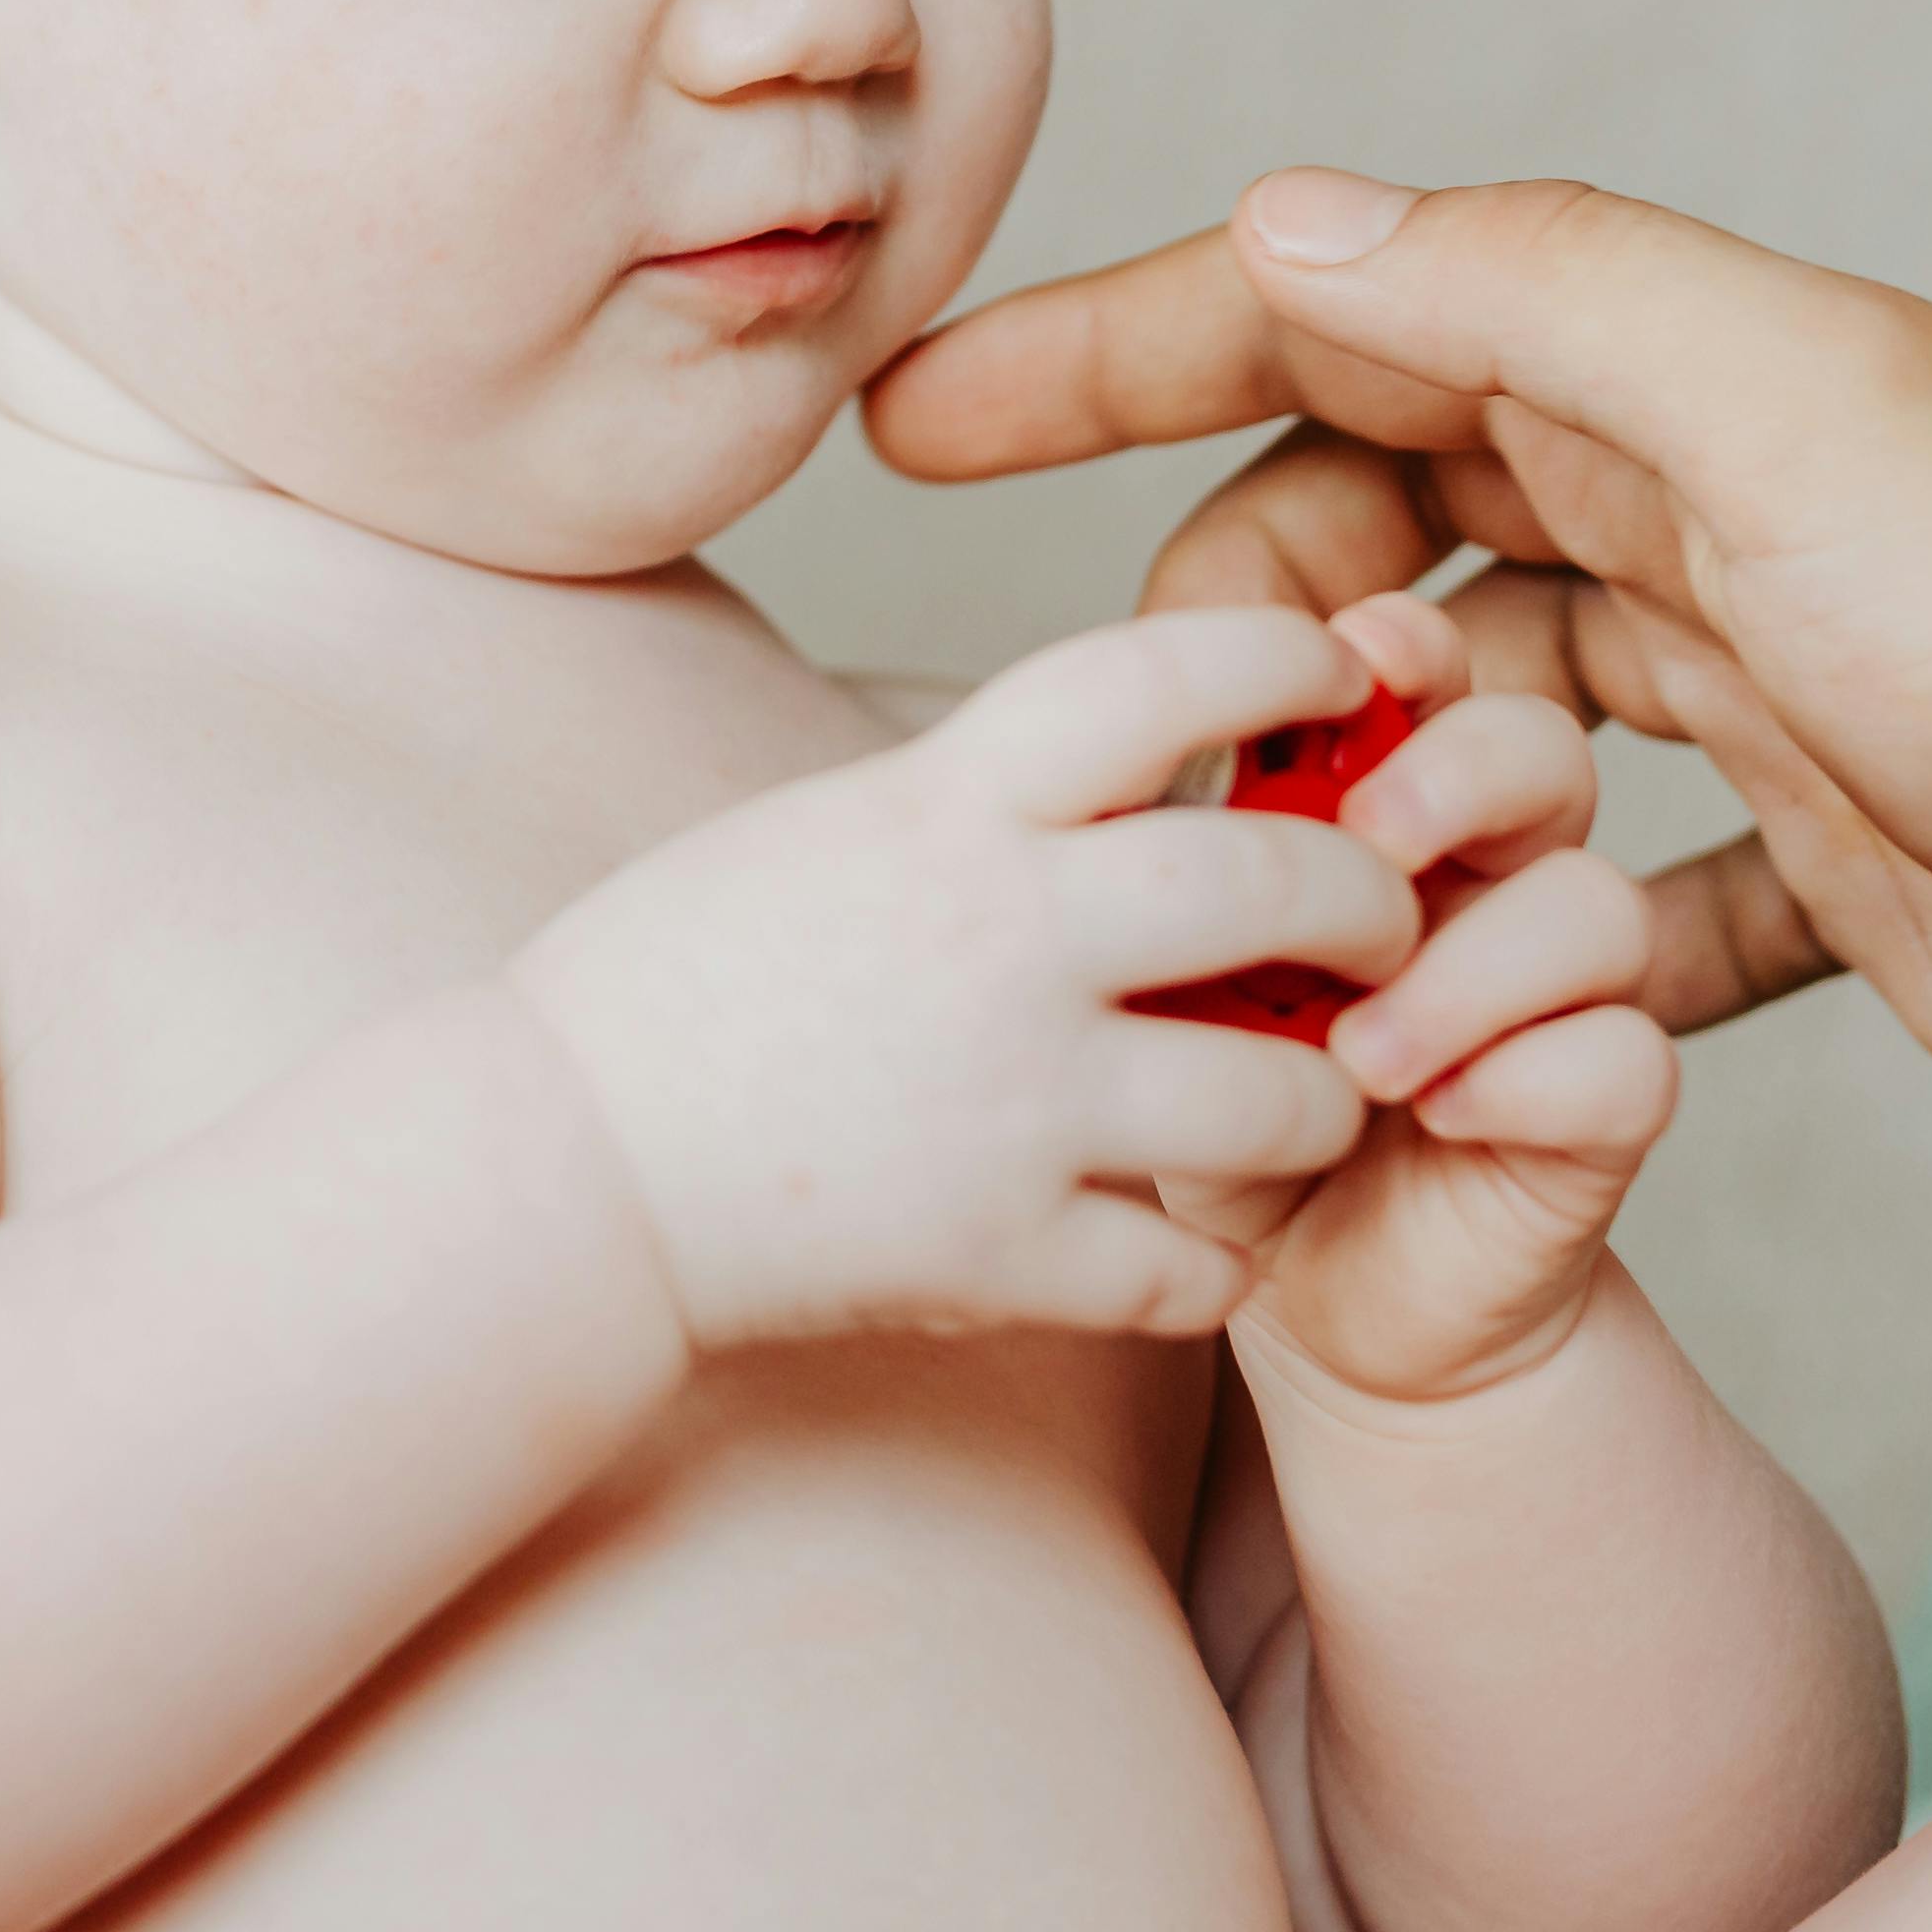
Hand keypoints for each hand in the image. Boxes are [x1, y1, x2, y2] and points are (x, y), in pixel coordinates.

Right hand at [513, 608, 1422, 1346]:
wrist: (554, 1164)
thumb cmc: (669, 984)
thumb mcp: (824, 825)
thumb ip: (982, 796)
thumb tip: (1138, 750)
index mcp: (943, 805)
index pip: (1165, 673)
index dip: (1287, 658)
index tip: (1343, 678)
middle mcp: (1002, 938)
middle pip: (1285, 882)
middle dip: (1371, 900)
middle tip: (1377, 920)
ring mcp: (1013, 1103)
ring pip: (1288, 1097)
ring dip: (1322, 1099)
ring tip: (1299, 1099)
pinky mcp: (1004, 1255)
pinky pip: (1195, 1273)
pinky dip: (1212, 1268)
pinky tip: (1185, 1245)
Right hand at [861, 171, 1931, 1207]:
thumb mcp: (1793, 417)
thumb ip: (1538, 300)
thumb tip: (1284, 224)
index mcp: (1677, 369)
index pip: (1325, 318)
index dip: (1106, 352)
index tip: (913, 424)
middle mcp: (1710, 502)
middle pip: (1366, 530)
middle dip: (1232, 639)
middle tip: (1173, 774)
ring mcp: (1769, 687)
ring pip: (1468, 715)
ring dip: (1367, 807)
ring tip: (1310, 915)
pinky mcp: (1837, 869)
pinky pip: (1610, 900)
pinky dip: (1523, 953)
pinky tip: (1470, 1028)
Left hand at [1171, 601, 1680, 1402]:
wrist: (1305, 1289)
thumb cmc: (1230, 1110)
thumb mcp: (1174, 985)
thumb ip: (1181, 879)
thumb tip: (1135, 768)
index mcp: (1385, 814)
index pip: (1426, 682)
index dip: (1407, 651)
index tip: (1348, 659)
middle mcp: (1488, 877)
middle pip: (1542, 751)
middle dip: (1463, 772)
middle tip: (1372, 836)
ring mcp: (1561, 991)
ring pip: (1598, 904)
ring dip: (1474, 969)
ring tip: (1364, 1052)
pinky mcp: (1605, 1109)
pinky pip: (1630, 1057)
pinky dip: (1532, 1078)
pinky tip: (1442, 1114)